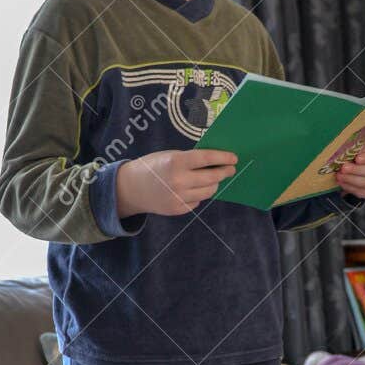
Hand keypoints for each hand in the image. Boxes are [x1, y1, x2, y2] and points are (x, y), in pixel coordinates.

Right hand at [115, 149, 237, 216]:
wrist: (130, 188)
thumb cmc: (152, 166)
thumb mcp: (169, 156)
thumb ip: (190, 159)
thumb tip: (216, 162)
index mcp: (176, 162)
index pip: (207, 159)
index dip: (223, 158)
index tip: (234, 158)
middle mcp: (179, 181)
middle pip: (212, 178)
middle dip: (224, 173)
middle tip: (230, 169)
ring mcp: (179, 197)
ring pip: (208, 192)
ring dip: (213, 184)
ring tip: (212, 179)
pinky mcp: (178, 209)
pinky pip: (198, 202)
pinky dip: (199, 195)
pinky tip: (193, 189)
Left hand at [334, 142, 364, 200]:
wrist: (359, 168)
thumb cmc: (360, 155)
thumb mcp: (361, 149)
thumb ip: (358, 147)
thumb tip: (345, 147)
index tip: (357, 158)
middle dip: (357, 170)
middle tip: (344, 168)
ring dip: (351, 180)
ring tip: (340, 176)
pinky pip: (363, 192)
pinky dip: (351, 188)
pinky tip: (342, 183)